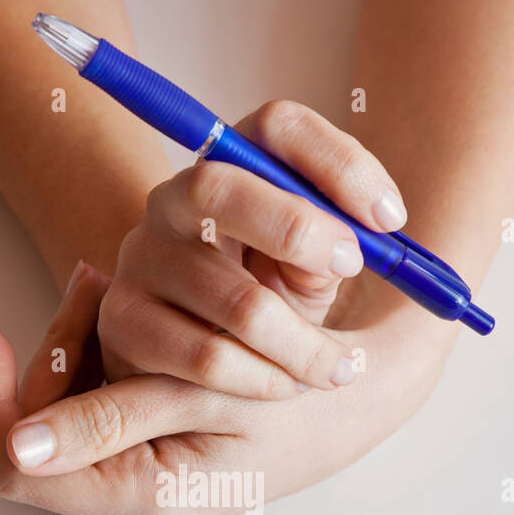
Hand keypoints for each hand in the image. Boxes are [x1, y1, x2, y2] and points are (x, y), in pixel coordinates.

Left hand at [0, 260, 451, 514]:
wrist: (362, 395)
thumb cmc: (304, 398)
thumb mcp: (208, 399)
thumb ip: (109, 420)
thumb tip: (17, 449)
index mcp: (143, 506)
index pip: (21, 470)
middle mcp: (135, 504)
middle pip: (41, 432)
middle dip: (57, 352)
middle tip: (87, 282)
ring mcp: (144, 480)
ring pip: (69, 407)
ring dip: (83, 339)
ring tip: (108, 278)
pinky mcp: (155, 451)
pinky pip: (102, 397)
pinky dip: (111, 349)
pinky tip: (138, 301)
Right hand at [99, 100, 407, 397]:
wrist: (195, 368)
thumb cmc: (263, 303)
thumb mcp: (307, 272)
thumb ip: (327, 250)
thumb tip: (354, 244)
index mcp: (227, 167)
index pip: (276, 127)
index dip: (340, 164)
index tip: (390, 220)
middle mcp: (170, 200)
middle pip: (222, 188)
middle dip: (300, 232)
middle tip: (352, 273)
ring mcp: (139, 259)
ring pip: (235, 300)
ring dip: (304, 345)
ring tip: (337, 370)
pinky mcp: (123, 322)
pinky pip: (207, 359)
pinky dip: (265, 381)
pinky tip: (288, 387)